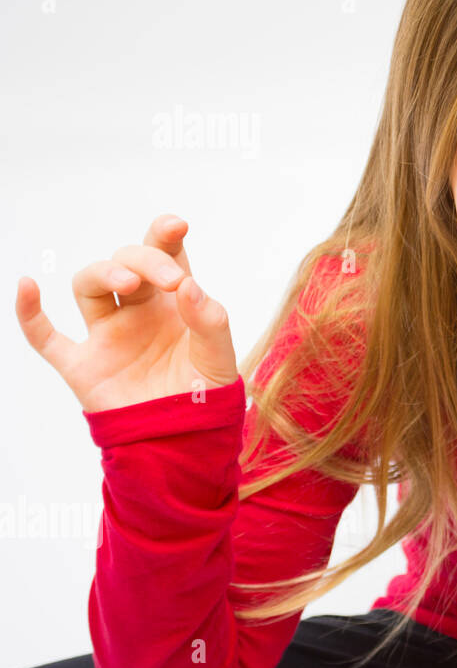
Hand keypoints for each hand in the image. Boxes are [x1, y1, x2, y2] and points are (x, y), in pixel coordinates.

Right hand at [15, 214, 238, 412]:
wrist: (184, 440)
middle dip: (145, 260)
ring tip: (128, 284)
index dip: (165, 235)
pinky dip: (30, 313)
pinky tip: (27, 287)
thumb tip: (188, 287)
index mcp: (173, 302)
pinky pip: (44, 336)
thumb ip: (210, 320)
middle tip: (170, 280)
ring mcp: (107, 336)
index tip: (176, 226)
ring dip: (103, 274)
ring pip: (88, 286)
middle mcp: (137, 311)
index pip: (165, 255)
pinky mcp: (82, 365)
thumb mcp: (219, 356)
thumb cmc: (204, 393)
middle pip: (126, 263)